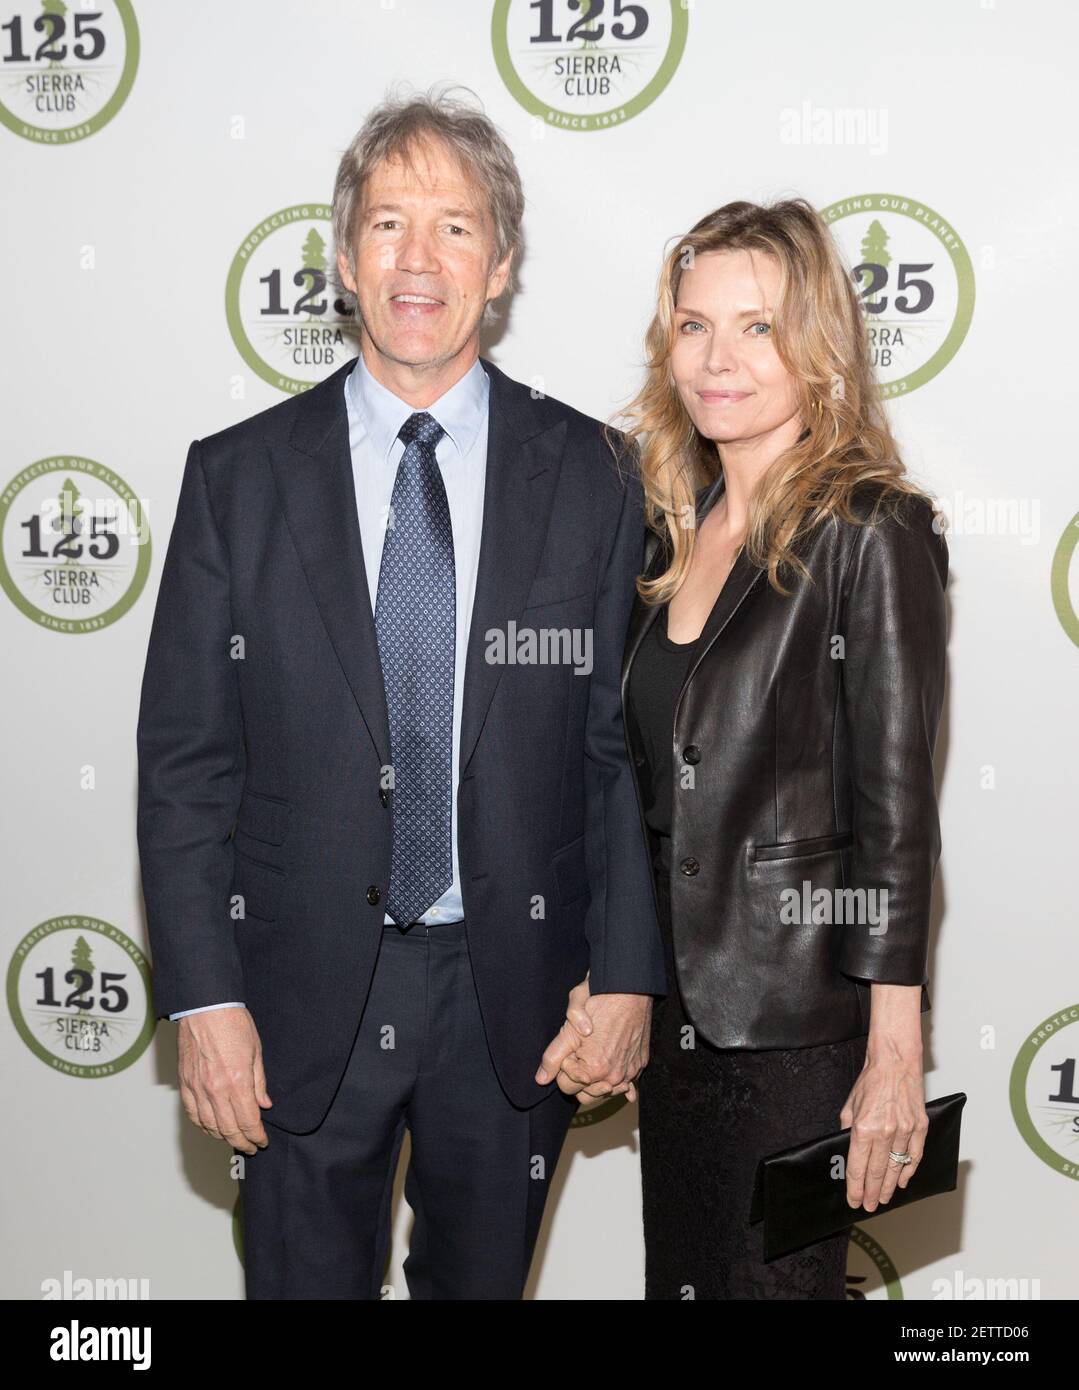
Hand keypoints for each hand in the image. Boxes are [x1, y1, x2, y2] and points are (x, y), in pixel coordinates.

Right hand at [177, 1006, 271, 1154]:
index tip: (262, 1141)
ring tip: (233, 1139)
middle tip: (250, 1147)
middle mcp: (216, 1090)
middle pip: (228, 1130)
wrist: (205, 1007)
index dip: (256, 1136)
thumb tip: (264, 1104)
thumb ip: (259, 1082)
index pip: (248, 1122)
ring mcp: (198, 1088)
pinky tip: (211, 1128)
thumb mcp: (256, 1051)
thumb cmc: (233, 1023)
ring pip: (209, 1126)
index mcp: (237, 1082)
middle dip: (242, 1142)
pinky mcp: (185, 1083)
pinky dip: (203, 1126)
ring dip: (222, 1137)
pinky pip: (192, 1114)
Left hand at [536, 974, 650, 1101]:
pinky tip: (613, 1067)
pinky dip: (619, 1080)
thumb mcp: (568, 1027)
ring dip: (597, 1080)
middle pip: (585, 1095)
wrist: (630, 989)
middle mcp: (614, 1077)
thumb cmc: (599, 1003)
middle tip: (579, 1053)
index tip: (569, 1048)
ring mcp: (630, 1071)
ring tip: (594, 1055)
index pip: (566, 1086)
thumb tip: (541, 1079)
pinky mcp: (640, 1064)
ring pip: (605, 1090)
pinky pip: (627, 1083)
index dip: (563, 1066)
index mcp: (593, 1071)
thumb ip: (553, 1057)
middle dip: (578, 1079)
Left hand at [840, 1036, 926, 1210]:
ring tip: (883, 1199)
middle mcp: (885, 1132)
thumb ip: (847, 1131)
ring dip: (889, 1187)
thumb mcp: (849, 1107)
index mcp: (864, 1127)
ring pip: (896, 1168)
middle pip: (877, 1172)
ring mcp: (905, 1131)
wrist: (895, 1063)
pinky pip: (915, 1156)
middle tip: (869, 1206)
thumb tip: (848, 1152)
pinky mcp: (920, 1127)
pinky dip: (909, 1171)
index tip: (854, 1200)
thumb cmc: (871, 1082)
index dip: (855, 1188)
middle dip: (872, 1193)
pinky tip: (902, 1181)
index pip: (858, 1167)